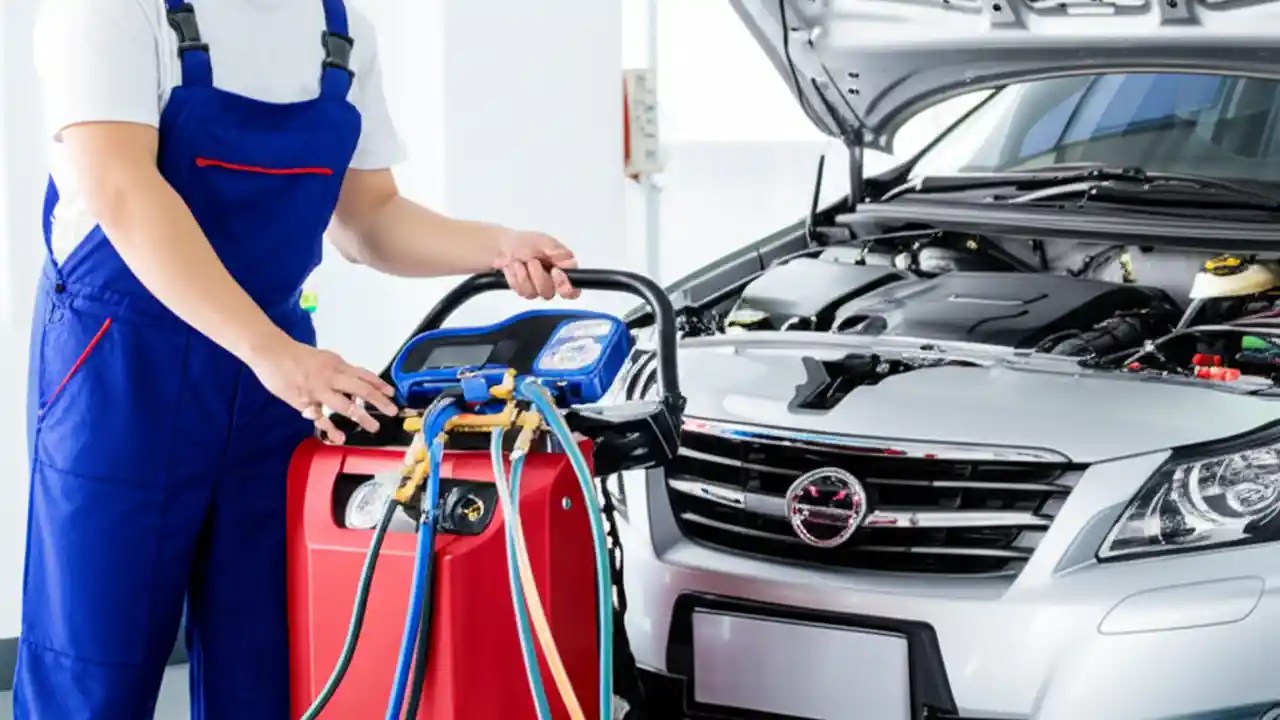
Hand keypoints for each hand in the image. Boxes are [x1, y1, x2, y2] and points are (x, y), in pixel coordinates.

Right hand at [246, 336, 398, 444]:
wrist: (271, 353)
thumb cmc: (295, 356)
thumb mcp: (323, 359)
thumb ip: (337, 373)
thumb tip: (352, 389)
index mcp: (336, 364)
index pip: (363, 374)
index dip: (379, 384)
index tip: (391, 394)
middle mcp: (331, 376)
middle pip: (360, 389)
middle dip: (379, 401)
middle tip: (392, 411)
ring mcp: (318, 390)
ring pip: (344, 405)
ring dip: (361, 416)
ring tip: (374, 427)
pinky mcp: (304, 401)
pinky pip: (320, 417)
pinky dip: (330, 428)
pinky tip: (339, 437)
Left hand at [492, 230, 580, 299]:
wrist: (501, 247)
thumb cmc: (525, 242)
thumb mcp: (543, 241)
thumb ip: (557, 251)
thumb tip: (569, 259)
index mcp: (563, 268)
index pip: (573, 290)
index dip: (564, 285)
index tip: (554, 272)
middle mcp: (552, 281)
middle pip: (549, 292)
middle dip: (537, 276)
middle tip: (532, 261)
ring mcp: (538, 287)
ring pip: (533, 293)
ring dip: (523, 275)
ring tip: (519, 261)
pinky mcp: (525, 291)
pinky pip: (521, 292)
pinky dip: (515, 277)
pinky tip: (514, 267)